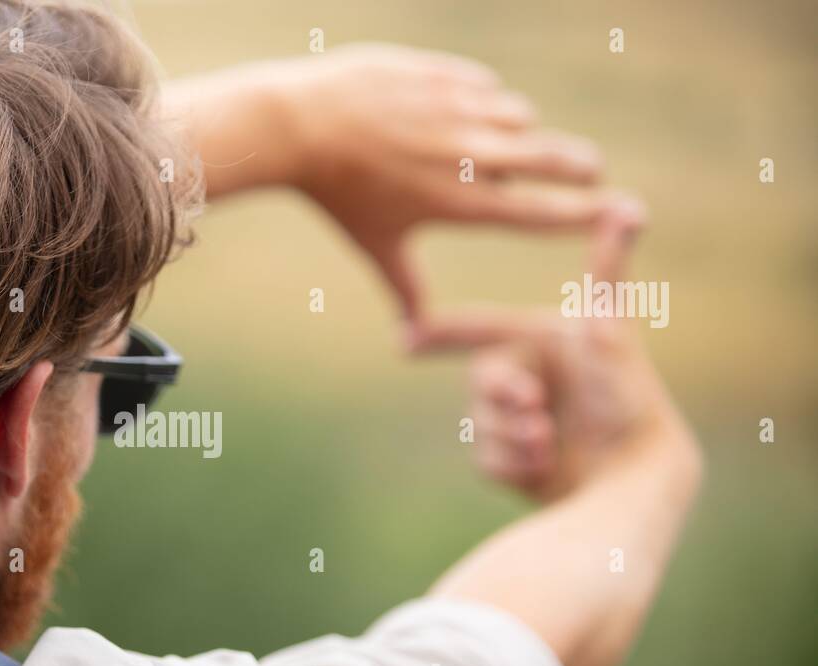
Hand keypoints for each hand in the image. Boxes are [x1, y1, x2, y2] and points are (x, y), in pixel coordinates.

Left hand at [283, 43, 620, 319]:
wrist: (300, 126)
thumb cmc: (337, 194)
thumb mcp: (375, 244)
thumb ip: (405, 285)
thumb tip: (414, 334)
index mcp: (461, 203)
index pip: (541, 213)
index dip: (585, 214)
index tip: (620, 213)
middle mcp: (471, 156)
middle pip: (552, 159)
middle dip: (579, 168)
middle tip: (592, 172)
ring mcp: (460, 110)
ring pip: (518, 117)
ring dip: (520, 132)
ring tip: (509, 143)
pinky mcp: (445, 76)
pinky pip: (486, 87)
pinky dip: (485, 102)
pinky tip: (471, 110)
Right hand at [412, 204, 698, 499]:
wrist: (637, 477)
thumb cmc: (630, 401)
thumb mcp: (609, 333)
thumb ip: (607, 274)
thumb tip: (629, 206)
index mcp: (546, 342)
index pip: (482, 329)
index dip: (442, 332)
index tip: (404, 339)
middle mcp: (534, 378)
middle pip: (481, 381)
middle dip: (502, 397)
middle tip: (531, 404)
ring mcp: (523, 421)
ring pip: (480, 423)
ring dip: (512, 433)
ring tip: (548, 441)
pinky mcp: (518, 462)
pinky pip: (486, 458)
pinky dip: (513, 463)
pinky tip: (545, 466)